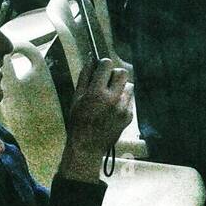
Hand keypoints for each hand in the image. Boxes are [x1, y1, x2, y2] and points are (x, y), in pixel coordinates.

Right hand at [57, 58, 133, 182]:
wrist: (87, 146)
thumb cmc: (79, 121)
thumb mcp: (76, 98)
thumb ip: (84, 77)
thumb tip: (91, 59)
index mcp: (97, 93)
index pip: (107, 65)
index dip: (103, 64)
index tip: (100, 68)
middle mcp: (113, 99)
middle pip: (123, 72)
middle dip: (115, 74)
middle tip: (107, 81)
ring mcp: (123, 108)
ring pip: (128, 86)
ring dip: (120, 88)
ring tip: (109, 98)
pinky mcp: (129, 116)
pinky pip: (129, 100)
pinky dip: (122, 101)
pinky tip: (112, 110)